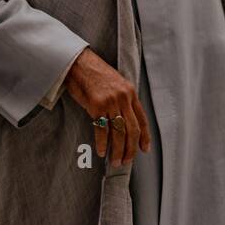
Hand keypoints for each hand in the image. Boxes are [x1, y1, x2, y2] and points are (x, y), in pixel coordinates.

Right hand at [64, 48, 150, 167]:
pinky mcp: (96, 105)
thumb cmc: (95, 75)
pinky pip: (101, 130)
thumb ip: (123, 100)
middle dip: (130, 148)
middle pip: (131, 129)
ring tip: (114, 161)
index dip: (144, 136)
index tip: (144, 149)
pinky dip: (102, 143)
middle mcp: (123, 98)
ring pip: (118, 132)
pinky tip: (101, 151)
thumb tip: (125, 123)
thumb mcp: (116, 84)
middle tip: (126, 161)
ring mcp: (110, 102)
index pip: (141, 119)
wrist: (79, 63)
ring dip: (117, 150)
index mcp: (130, 92)